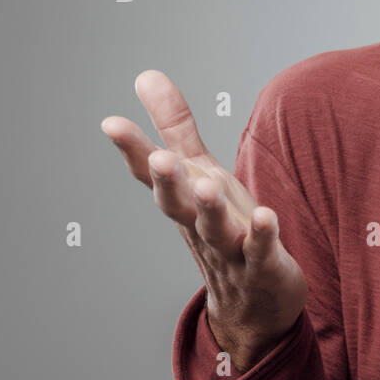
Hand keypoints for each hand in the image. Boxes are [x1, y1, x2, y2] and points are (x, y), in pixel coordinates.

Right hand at [101, 70, 306, 369]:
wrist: (253, 304)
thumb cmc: (225, 228)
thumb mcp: (199, 174)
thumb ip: (175, 127)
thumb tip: (146, 75)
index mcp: (185, 201)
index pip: (154, 176)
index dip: (133, 151)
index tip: (111, 123)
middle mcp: (201, 226)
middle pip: (177, 205)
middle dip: (167, 182)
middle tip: (157, 157)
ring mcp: (231, 250)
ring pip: (215, 231)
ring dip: (210, 209)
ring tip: (207, 186)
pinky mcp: (264, 267)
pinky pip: (262, 252)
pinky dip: (264, 236)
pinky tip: (268, 216)